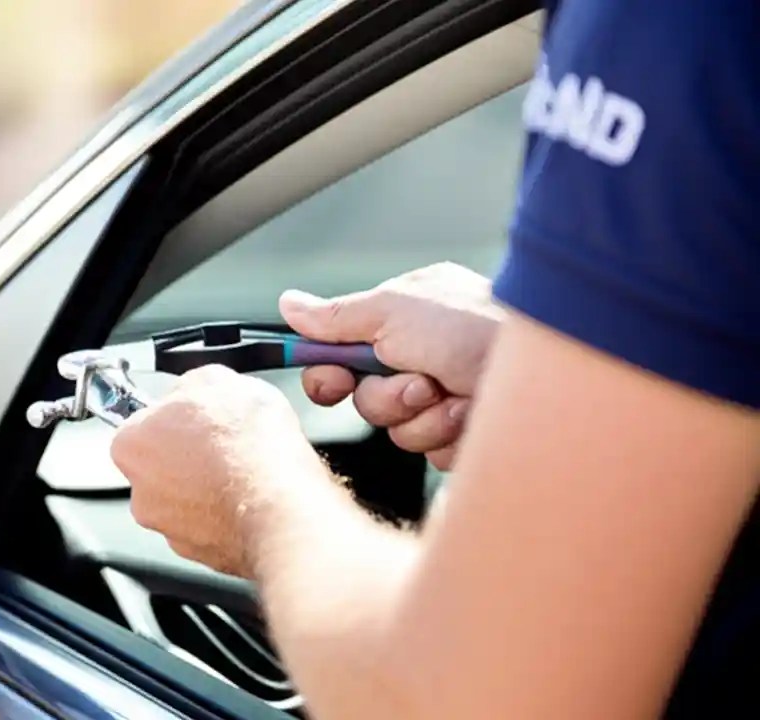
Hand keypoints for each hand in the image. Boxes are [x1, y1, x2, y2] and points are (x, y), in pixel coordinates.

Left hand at [110, 365, 326, 576]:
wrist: (282, 508)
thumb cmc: (249, 446)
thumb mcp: (219, 379)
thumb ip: (191, 386)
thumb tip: (191, 391)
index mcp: (131, 444)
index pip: (144, 423)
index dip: (178, 416)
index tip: (200, 416)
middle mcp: (141, 493)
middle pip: (163, 465)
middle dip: (192, 455)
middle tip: (228, 443)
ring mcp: (170, 528)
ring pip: (187, 498)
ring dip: (211, 486)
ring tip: (248, 471)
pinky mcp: (200, 554)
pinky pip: (211, 526)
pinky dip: (227, 513)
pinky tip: (253, 498)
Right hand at [279, 262, 503, 468]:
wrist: (551, 377)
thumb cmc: (478, 328)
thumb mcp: (395, 311)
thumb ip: (337, 316)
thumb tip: (290, 304)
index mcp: (406, 319)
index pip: (342, 352)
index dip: (329, 374)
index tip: (331, 382)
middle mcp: (424, 357)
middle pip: (366, 399)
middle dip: (387, 397)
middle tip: (417, 385)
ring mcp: (447, 397)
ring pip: (399, 431)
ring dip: (423, 418)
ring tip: (458, 396)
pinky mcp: (468, 434)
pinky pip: (432, 452)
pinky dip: (449, 437)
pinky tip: (474, 416)